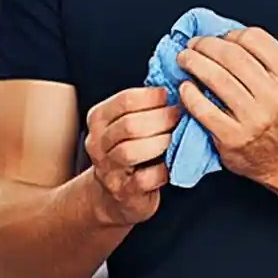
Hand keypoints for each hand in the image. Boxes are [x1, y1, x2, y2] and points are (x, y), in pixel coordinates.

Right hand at [84, 87, 179, 226]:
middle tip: (180, 115)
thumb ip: (144, 105)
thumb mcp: (127, 122)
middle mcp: (97, 143)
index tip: (172, 95)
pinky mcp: (124, 192)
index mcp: (98, 119)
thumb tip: (176, 82)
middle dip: (161, 118)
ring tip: (176, 137)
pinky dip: (163, 169)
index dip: (153, 96)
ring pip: (131, 151)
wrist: (114, 194)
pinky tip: (172, 162)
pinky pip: (145, 178)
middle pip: (130, 125)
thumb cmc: (129, 149)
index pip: (125, 100)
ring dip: (161, 141)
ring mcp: (108, 169)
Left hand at [176, 27, 277, 185]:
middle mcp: (276, 96)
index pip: (254, 39)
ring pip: (216, 77)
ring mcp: (255, 119)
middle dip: (206, 45)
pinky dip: (189, 93)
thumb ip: (263, 57)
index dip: (229, 34)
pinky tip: (186, 87)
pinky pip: (203, 108)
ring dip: (193, 62)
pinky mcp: (233, 137)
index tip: (218, 39)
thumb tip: (221, 36)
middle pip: (232, 55)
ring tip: (184, 59)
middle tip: (193, 45)